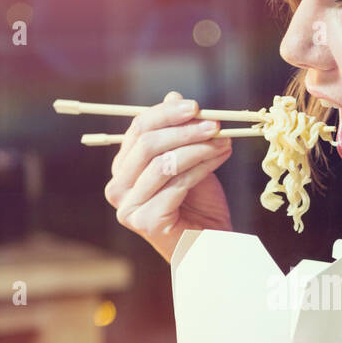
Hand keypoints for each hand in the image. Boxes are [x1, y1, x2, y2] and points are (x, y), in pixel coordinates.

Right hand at [105, 90, 233, 262]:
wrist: (212, 247)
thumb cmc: (200, 206)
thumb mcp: (191, 161)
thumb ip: (179, 133)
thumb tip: (174, 95)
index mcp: (123, 170)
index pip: (137, 131)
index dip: (165, 114)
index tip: (196, 106)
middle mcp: (118, 189)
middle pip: (145, 145)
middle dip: (183, 129)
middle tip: (214, 123)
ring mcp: (128, 208)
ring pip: (163, 163)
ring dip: (197, 147)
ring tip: (223, 141)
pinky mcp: (146, 222)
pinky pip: (176, 184)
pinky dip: (202, 166)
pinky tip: (220, 158)